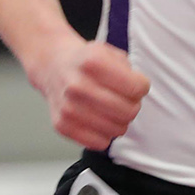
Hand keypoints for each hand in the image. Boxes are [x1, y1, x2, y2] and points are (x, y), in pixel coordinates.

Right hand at [33, 39, 149, 149]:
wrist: (53, 66)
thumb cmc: (85, 62)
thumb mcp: (109, 52)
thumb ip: (129, 71)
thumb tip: (138, 93)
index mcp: (93, 62)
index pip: (136, 88)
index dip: (141, 87)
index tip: (136, 85)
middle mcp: (78, 85)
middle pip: (128, 111)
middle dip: (133, 105)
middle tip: (126, 99)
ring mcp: (69, 108)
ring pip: (116, 130)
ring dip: (120, 121)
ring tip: (111, 108)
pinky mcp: (63, 126)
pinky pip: (99, 143)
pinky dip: (105, 134)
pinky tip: (99, 120)